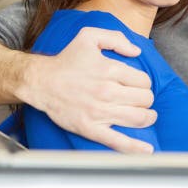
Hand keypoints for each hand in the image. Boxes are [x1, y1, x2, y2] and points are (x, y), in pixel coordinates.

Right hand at [20, 27, 156, 153]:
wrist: (40, 82)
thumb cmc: (66, 60)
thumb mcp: (89, 37)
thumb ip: (116, 38)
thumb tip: (137, 51)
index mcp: (110, 70)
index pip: (144, 81)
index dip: (144, 83)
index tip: (137, 84)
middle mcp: (107, 91)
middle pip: (145, 99)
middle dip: (146, 99)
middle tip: (140, 98)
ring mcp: (99, 112)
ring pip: (138, 118)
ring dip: (147, 117)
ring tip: (147, 115)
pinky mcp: (90, 128)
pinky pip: (117, 141)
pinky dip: (134, 147)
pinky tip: (147, 150)